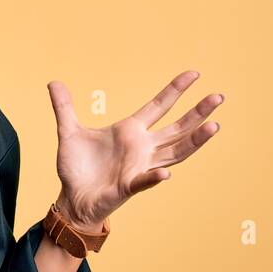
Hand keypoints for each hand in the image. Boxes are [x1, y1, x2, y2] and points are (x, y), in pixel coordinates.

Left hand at [47, 70, 223, 231]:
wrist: (72, 198)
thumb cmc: (76, 168)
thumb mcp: (68, 132)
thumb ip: (64, 107)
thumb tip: (53, 82)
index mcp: (130, 131)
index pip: (159, 106)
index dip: (176, 90)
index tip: (194, 74)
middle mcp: (142, 148)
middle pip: (177, 128)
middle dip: (197, 113)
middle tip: (218, 97)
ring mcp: (139, 167)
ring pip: (174, 153)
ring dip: (194, 141)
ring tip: (214, 126)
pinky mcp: (128, 186)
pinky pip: (145, 181)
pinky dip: (154, 178)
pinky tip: (166, 174)